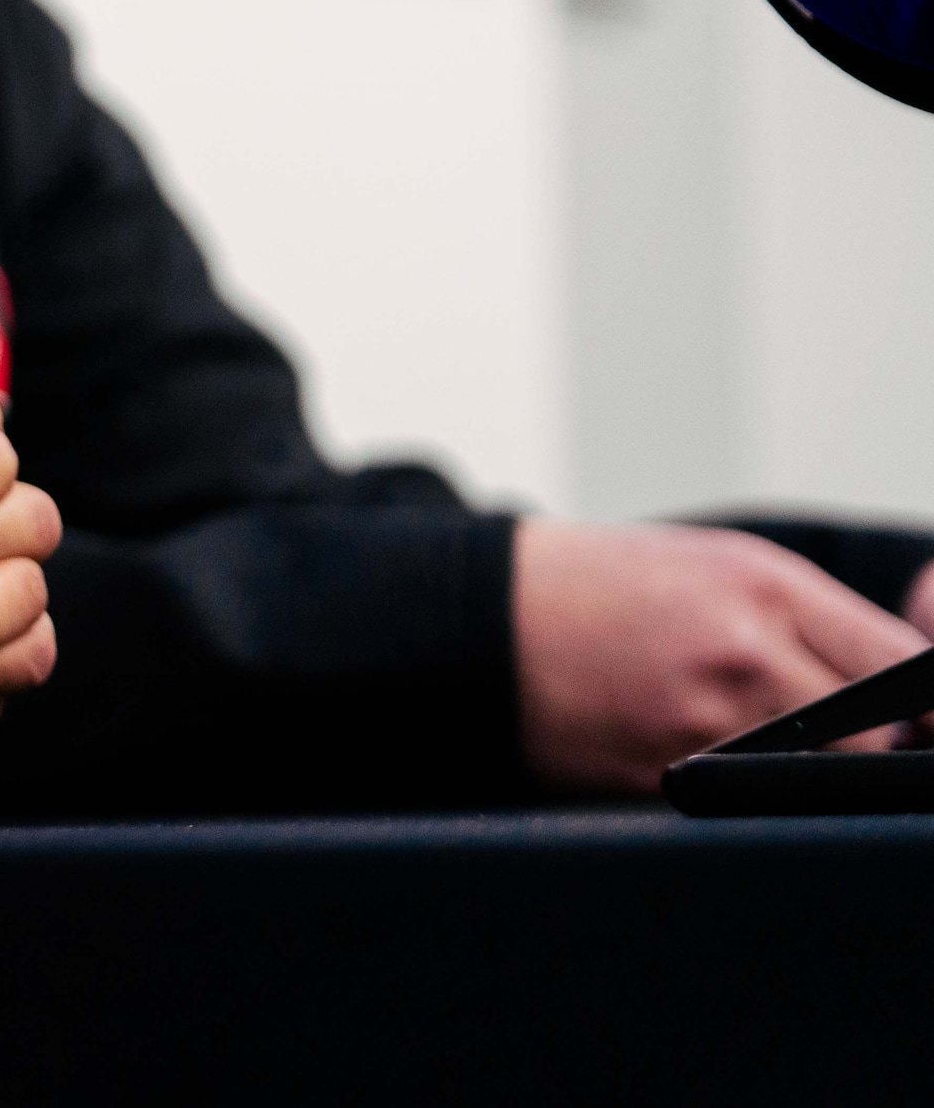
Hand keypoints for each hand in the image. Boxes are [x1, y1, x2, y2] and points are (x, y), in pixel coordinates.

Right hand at [514, 519, 932, 792]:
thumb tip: (910, 690)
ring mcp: (702, 721)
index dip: (923, 707)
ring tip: (750, 742)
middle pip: (872, 739)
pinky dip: (740, 794)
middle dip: (866, 748)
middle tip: (832, 741)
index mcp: (765, 589)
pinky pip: (743, 805)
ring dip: (801, 774)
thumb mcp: (720, 567)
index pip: (901, 669)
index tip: (915, 721)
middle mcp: (743, 653)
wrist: (481, 618)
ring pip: (812, 780)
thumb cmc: (605, 585)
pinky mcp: (664, 779)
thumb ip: (818, 622)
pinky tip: (703, 760)